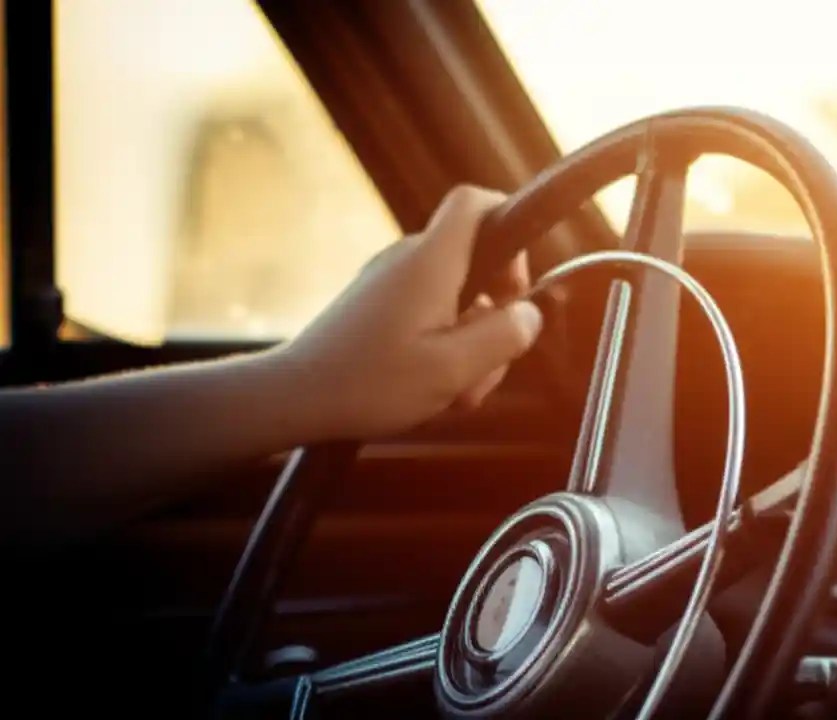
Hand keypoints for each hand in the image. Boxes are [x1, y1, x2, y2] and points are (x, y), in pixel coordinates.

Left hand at [279, 185, 542, 439]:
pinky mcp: (378, 306)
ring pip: (456, 298)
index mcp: (430, 262)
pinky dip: (443, 346)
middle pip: (476, 264)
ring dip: (469, 343)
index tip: (517, 282)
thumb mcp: (453, 369)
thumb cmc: (371, 384)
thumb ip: (502, 337)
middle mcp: (409, 260)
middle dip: (495, 315)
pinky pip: (429, 313)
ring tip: (456, 392)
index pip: (475, 203)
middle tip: (489, 364)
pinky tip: (432, 389)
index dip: (509, 223)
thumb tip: (530, 314)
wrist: (294, 398)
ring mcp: (391, 282)